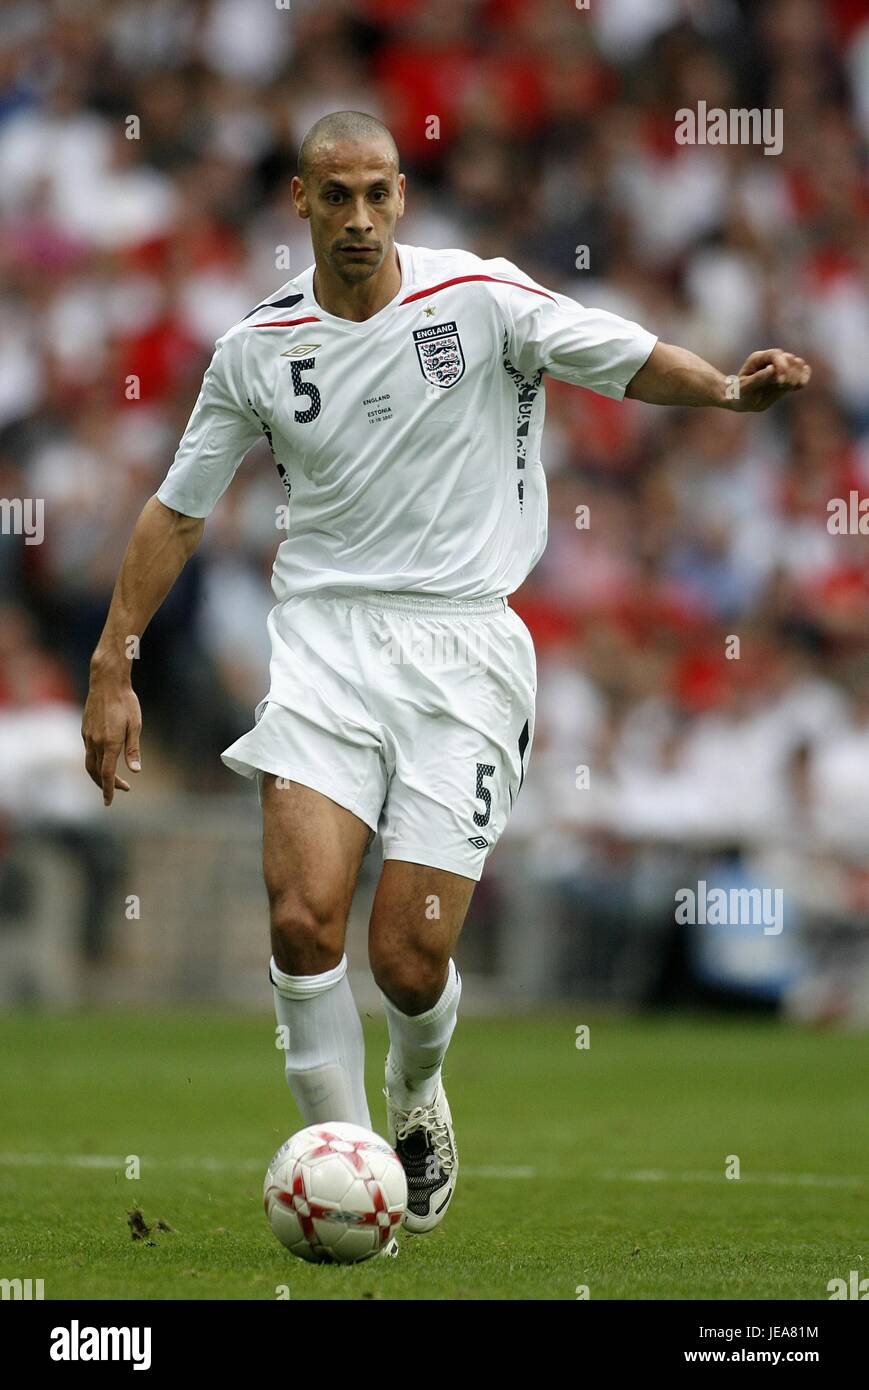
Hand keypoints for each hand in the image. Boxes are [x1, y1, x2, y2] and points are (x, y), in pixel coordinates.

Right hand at [82, 678, 141, 805]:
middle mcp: (95, 742)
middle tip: (122, 789)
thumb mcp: (136, 725)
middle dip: (106, 785)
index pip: (107, 774)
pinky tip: (106, 759)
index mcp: (110, 743)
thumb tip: (135, 770)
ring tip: (113, 779)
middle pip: (96, 772)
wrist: (107, 682)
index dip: (109, 790)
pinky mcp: (84, 730)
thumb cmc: (126, 702)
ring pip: (90, 763)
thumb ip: (133, 749)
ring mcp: (87, 736)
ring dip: (100, 775)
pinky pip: (88, 751)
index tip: (109, 802)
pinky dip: (95, 761)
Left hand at [729, 349, 810, 411]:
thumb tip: (772, 369)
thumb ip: (758, 379)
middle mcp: (771, 360)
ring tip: (785, 387)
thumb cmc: (739, 395)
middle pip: (789, 359)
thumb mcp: (744, 389)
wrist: (742, 401)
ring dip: (796, 377)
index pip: (776, 354)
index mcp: (758, 359)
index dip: (781, 365)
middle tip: (780, 386)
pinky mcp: (788, 377)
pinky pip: (803, 373)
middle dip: (788, 373)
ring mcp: (781, 367)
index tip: (780, 381)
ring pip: (798, 365)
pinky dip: (804, 378)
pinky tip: (797, 386)